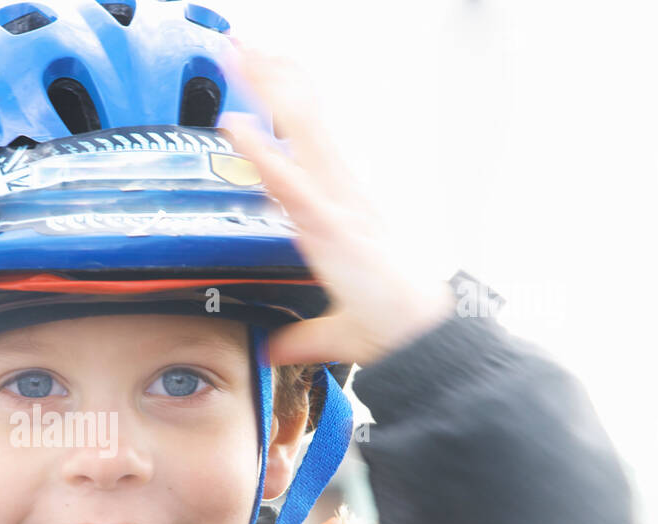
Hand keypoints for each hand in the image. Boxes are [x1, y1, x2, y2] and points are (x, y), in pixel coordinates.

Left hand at [220, 40, 455, 367]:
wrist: (421, 337)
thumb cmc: (391, 326)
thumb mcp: (332, 329)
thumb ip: (299, 336)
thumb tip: (274, 348)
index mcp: (346, 205)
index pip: (312, 139)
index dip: (291, 99)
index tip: (270, 68)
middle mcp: (343, 195)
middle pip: (303, 119)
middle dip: (273, 78)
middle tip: (242, 42)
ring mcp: (337, 204)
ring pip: (298, 131)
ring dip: (265, 90)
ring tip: (238, 52)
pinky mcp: (329, 226)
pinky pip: (287, 180)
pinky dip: (260, 151)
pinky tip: (236, 124)